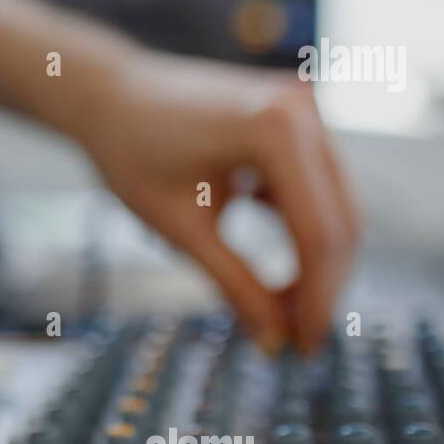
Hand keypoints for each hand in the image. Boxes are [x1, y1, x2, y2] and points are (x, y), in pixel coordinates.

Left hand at [77, 44, 359, 353]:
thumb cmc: (129, 154)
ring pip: (334, 207)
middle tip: (298, 341)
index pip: (319, 234)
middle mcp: (303, 111)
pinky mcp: (295, 121)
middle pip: (339, 221)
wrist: (105, 96)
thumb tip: (274, 342)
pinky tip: (279, 273)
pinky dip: (302, 232)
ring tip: (285, 314)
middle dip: (322, 286)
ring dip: (315, 264)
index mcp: (277, 129)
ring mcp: (304, 111)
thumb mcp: (181, 230)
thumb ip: (235, 286)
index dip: (317, 299)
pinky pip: (316, 188)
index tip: (303, 348)